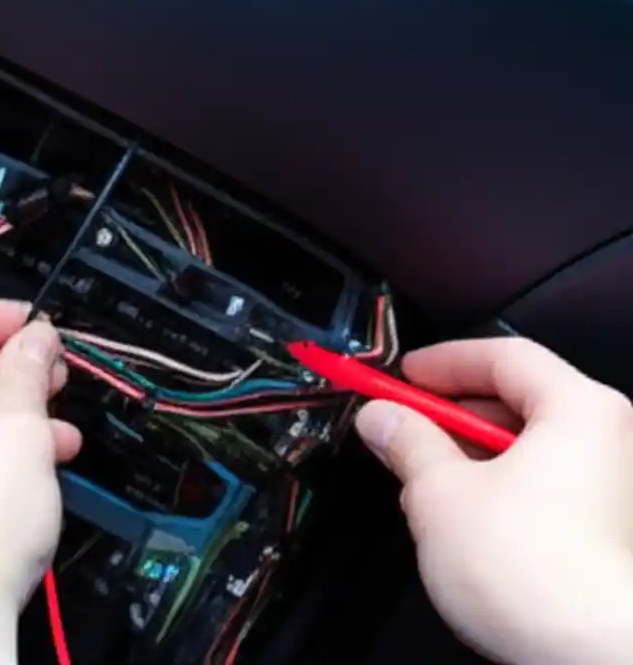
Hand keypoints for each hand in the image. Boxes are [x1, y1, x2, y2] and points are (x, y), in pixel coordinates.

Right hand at [355, 338, 632, 664]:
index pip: (506, 355)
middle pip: (522, 400)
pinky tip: (465, 522)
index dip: (444, 361)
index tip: (400, 376)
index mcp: (580, 410)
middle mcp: (612, 440)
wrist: (592, 653)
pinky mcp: (610, 531)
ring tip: (424, 487)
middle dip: (453, 414)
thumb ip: (407, 442)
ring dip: (474, 457)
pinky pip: (550, 486)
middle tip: (402, 430)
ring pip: (534, 448)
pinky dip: (504, 488)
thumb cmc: (527, 567)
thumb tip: (381, 417)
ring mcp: (616, 488)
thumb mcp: (439, 492)